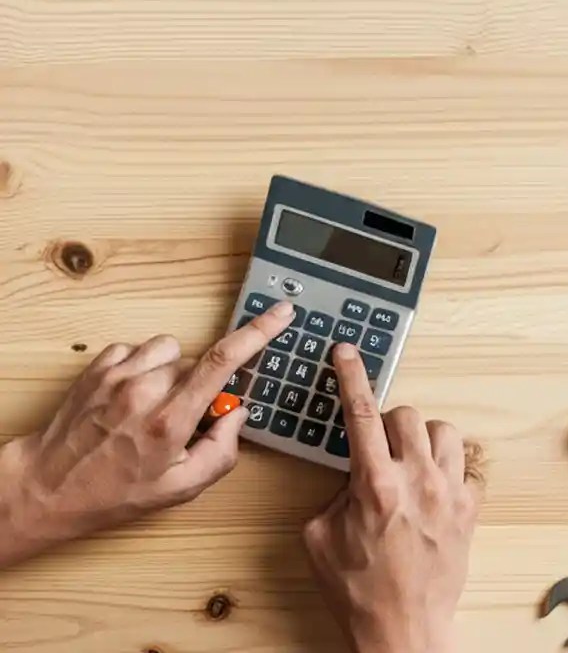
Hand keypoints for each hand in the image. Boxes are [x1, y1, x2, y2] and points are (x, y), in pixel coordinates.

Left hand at [0, 302, 294, 566]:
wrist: (47, 486)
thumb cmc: (113, 492)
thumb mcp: (181, 489)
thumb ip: (222, 451)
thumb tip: (237, 414)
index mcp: (170, 421)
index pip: (222, 362)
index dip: (258, 334)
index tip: (281, 314)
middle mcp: (144, 390)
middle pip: (198, 361)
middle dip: (202, 384)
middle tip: (185, 418)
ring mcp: (118, 375)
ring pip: (170, 351)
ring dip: (173, 371)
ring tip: (157, 403)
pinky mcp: (99, 368)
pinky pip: (138, 350)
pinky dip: (143, 368)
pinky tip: (133, 395)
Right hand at [303, 343, 478, 652]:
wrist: (403, 627)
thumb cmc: (358, 590)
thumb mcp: (319, 537)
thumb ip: (334, 492)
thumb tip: (350, 473)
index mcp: (374, 485)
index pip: (360, 413)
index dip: (351, 376)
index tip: (348, 351)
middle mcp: (418, 481)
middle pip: (407, 414)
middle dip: (388, 422)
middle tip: (377, 446)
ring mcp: (450, 493)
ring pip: (445, 431)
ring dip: (423, 439)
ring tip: (409, 463)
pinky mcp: (471, 509)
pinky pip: (467, 465)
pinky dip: (449, 467)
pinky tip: (433, 487)